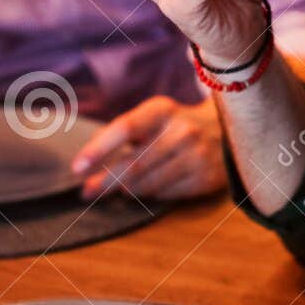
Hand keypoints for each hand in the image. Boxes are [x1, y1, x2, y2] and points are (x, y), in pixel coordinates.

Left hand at [71, 96, 226, 201]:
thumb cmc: (175, 124)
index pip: (125, 128)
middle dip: (104, 182)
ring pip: (148, 184)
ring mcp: (197, 156)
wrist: (227, 129)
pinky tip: (147, 189)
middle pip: (133, 164)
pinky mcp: (206, 177)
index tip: (77, 168)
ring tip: (117, 189)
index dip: (98, 149)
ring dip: (126, 190)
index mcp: (162, 110)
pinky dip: (150, 194)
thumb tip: (88, 164)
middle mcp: (182, 131)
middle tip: (86, 192)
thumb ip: (123, 133)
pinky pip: (166, 194)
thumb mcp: (152, 116)